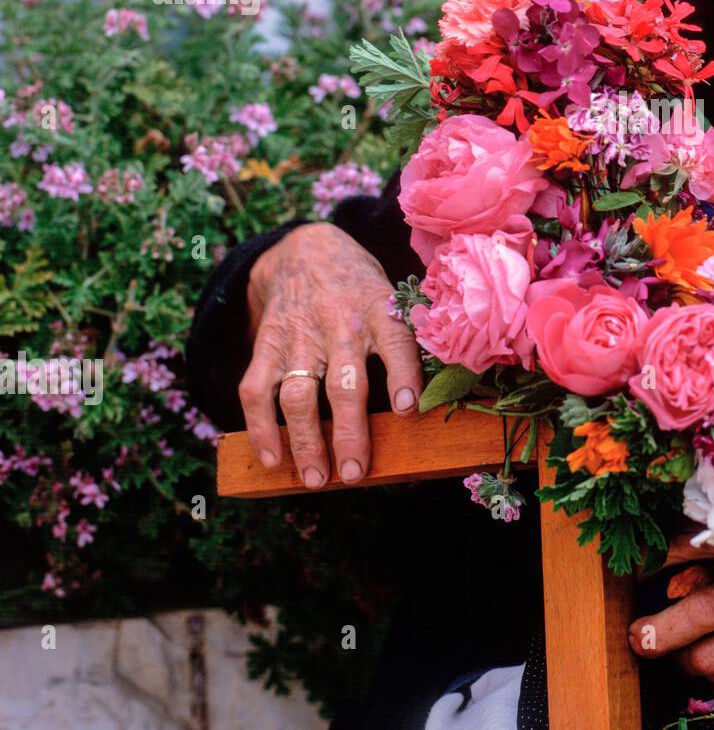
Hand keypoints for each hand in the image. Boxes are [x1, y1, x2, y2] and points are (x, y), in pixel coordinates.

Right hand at [238, 222, 424, 486]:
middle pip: (344, 384)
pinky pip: (256, 390)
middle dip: (349, 433)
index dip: (403, 374)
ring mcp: (299, 335)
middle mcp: (338, 323)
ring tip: (315, 480)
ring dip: (305, 442)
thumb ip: (408, 338)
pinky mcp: (267, 343)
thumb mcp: (391, 297)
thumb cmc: (362, 289)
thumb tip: (440, 394)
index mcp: (379, 310)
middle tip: (354, 474)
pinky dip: (261, 428)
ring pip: (299, 395)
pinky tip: (271, 459)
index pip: (395, 341)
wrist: (306, 250)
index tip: (408, 410)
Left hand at [629, 516, 713, 684]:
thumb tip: (662, 520)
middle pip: (700, 612)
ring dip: (679, 656)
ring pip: (711, 656)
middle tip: (635, 634)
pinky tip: (705, 655)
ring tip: (669, 648)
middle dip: (656, 630)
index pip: (692, 545)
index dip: (653, 559)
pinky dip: (710, 670)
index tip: (631, 567)